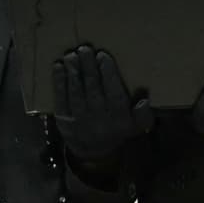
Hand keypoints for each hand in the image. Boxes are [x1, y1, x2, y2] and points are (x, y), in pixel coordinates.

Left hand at [51, 46, 152, 162]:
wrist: (94, 153)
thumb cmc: (117, 130)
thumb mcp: (136, 126)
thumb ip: (143, 115)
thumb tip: (144, 101)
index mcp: (119, 119)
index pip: (114, 92)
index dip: (108, 73)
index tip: (102, 55)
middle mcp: (98, 119)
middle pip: (93, 89)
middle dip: (88, 67)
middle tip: (85, 49)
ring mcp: (79, 120)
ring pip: (76, 92)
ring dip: (72, 72)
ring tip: (71, 55)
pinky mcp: (63, 120)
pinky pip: (61, 99)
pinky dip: (59, 82)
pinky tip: (58, 67)